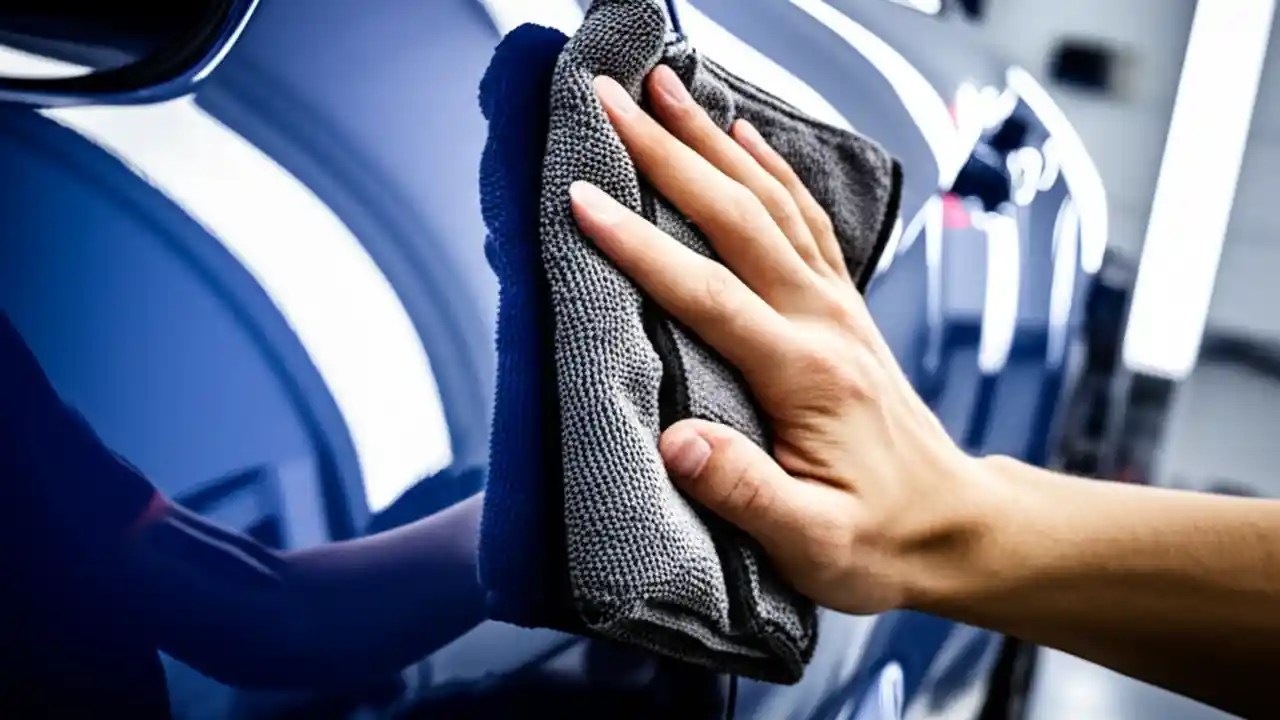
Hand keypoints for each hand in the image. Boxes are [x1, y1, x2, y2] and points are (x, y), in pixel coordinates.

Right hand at [568, 66, 989, 614]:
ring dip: (713, 140)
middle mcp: (824, 323)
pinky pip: (806, 217)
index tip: (583, 197)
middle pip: (737, 218)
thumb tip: (675, 442)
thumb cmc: (881, 542)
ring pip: (772, 200)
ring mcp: (838, 308)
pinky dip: (771, 166)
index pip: (709, 295)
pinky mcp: (843, 310)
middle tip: (610, 98)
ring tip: (667, 86)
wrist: (956, 529)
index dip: (641, 245)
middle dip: (667, 153)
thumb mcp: (815, 543)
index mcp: (806, 375)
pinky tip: (744, 133)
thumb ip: (746, 492)